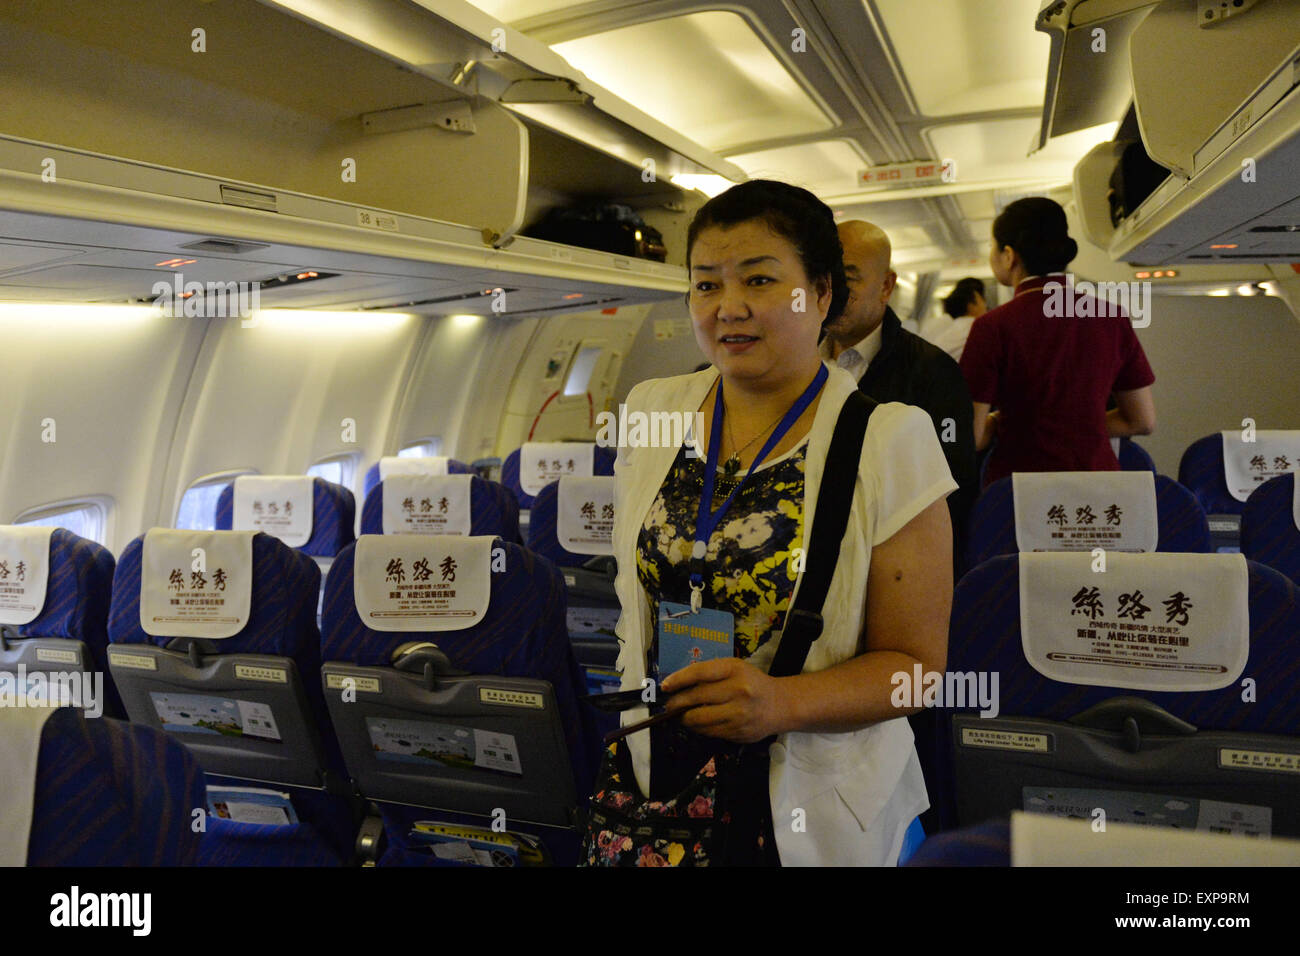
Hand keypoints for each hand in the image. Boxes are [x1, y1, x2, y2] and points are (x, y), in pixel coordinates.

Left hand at [660, 658, 787, 743]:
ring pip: (699, 720)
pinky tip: (698, 723)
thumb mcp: (734, 668)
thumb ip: (709, 674)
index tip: (665, 686)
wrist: (779, 705)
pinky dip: (699, 728)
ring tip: (682, 715)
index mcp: (735, 670)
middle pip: (696, 698)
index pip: (699, 673)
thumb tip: (676, 685)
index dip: (679, 679)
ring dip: (685, 719)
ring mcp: (739, 714)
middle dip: (677, 703)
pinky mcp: (738, 732)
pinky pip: (709, 732)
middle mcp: (738, 691)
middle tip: (669, 705)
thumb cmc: (751, 682)